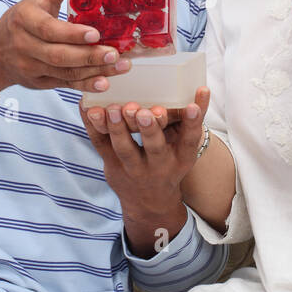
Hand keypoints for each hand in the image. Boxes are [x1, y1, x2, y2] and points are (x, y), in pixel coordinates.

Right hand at [0, 0, 130, 92]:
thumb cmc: (23, 19)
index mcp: (25, 19)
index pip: (48, 29)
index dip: (72, 34)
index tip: (95, 33)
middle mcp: (25, 45)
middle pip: (59, 55)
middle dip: (89, 56)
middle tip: (115, 53)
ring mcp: (31, 67)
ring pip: (65, 72)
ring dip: (94, 71)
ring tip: (120, 65)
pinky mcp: (39, 82)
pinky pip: (65, 84)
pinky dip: (85, 84)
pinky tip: (105, 82)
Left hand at [78, 87, 210, 226]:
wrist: (149, 203)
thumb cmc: (169, 165)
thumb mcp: (185, 149)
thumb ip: (191, 121)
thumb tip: (202, 88)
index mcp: (181, 157)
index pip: (191, 140)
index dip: (192, 123)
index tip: (191, 106)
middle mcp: (159, 165)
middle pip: (155, 147)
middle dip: (149, 129)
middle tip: (143, 112)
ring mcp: (133, 167)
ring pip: (123, 148)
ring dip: (117, 128)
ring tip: (113, 109)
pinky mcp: (111, 165)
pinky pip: (100, 144)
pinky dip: (92, 125)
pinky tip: (88, 106)